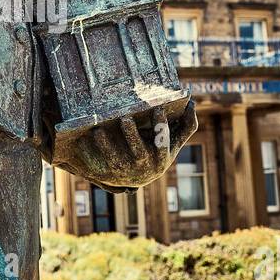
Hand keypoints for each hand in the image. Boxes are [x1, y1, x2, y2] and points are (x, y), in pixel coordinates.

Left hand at [58, 96, 196, 189]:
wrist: (140, 177)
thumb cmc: (158, 152)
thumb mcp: (173, 142)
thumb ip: (185, 124)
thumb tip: (193, 102)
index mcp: (162, 157)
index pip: (163, 143)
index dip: (161, 127)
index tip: (158, 109)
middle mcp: (146, 167)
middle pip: (139, 152)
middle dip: (132, 136)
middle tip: (125, 119)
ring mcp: (128, 172)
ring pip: (117, 159)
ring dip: (107, 145)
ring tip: (99, 130)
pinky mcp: (112, 174)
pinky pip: (100, 163)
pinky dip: (92, 152)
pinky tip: (86, 138)